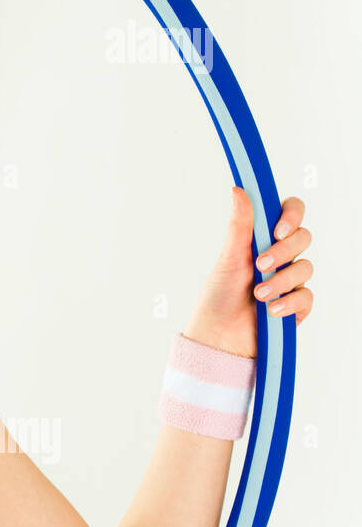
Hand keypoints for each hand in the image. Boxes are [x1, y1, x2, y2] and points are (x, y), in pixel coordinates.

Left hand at [184, 186, 313, 358]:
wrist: (220, 338)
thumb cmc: (219, 296)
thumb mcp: (228, 258)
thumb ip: (239, 225)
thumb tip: (239, 189)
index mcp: (262, 239)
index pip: (290, 213)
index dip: (292, 215)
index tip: (279, 229)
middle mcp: (280, 256)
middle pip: (303, 238)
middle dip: (283, 251)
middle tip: (260, 265)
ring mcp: (290, 280)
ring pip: (306, 267)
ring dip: (281, 280)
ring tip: (258, 294)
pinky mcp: (298, 304)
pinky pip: (307, 296)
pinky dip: (289, 301)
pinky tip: (271, 310)